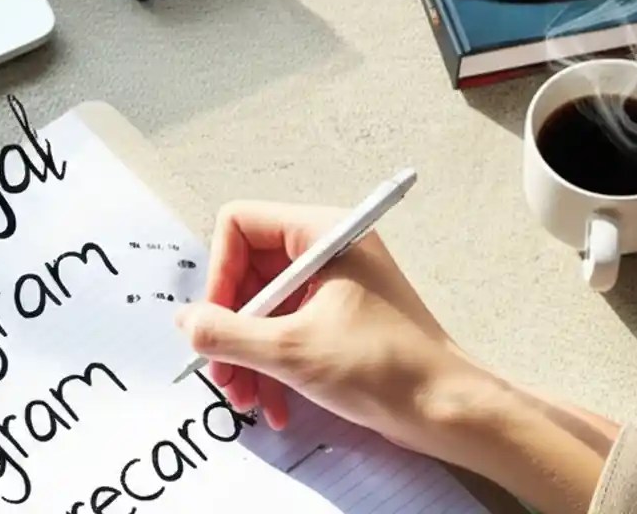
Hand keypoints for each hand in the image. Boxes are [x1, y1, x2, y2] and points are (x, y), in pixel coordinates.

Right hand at [174, 201, 470, 455]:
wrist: (449, 410)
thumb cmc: (388, 368)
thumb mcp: (291, 350)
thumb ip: (228, 333)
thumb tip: (187, 322)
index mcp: (321, 233)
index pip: (239, 226)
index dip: (218, 274)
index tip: (213, 322)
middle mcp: (325, 250)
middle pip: (247, 272)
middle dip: (230, 328)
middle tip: (221, 371)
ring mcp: (332, 285)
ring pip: (263, 308)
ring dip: (246, 355)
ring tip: (245, 398)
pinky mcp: (337, 319)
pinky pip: (285, 330)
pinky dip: (272, 366)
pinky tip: (273, 405)